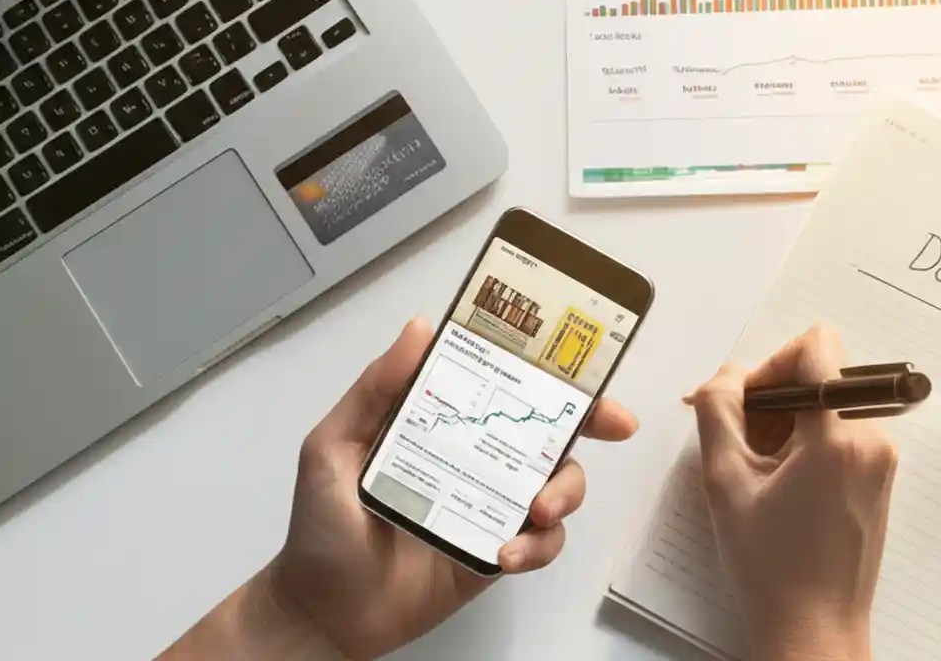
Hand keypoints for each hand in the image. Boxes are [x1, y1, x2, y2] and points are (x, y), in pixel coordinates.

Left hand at [265, 318, 638, 658]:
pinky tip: (507, 555)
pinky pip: (543, 543)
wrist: (325, 612)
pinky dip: (538, 547)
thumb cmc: (323, 524)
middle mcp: (477, 458)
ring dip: (565, 491)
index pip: (503, 384)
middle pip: (549, 431)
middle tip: (617, 424)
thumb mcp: (333, 446)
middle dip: (592, 422)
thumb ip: (375, 390)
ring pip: (559, 485)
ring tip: (539, 511)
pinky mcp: (498, 553)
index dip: (547, 370)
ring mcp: (492, 505)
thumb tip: (421, 327)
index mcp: (443, 423)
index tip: (582, 361)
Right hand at [689, 326, 897, 660]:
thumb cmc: (769, 565)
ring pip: (827, 403)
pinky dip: (804, 442)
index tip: (743, 402)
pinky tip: (776, 483)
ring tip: (755, 470)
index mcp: (840, 435)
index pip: (817, 346)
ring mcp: (882, 459)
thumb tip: (726, 376)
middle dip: (773, 397)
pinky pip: (839, 432)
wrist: (814, 630)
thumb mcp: (725, 480)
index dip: (770, 362)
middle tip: (738, 442)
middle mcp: (873, 438)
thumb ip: (718, 410)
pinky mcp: (879, 477)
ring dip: (785, 422)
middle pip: (820, 374)